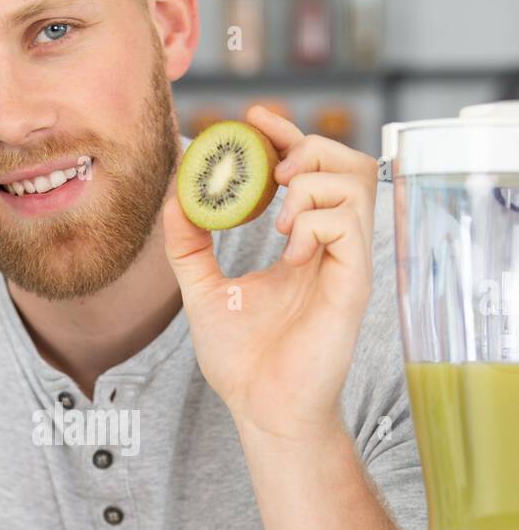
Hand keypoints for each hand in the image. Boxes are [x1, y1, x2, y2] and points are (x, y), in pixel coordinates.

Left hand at [163, 105, 376, 443]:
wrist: (261, 409)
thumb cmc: (243, 360)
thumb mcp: (201, 290)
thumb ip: (188, 244)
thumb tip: (174, 196)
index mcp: (304, 243)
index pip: (313, 169)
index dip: (288, 134)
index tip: (253, 119)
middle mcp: (333, 247)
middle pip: (349, 162)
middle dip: (308, 147)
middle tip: (271, 170)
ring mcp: (346, 263)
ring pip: (355, 182)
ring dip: (310, 184)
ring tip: (277, 219)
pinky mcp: (352, 284)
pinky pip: (347, 224)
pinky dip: (314, 221)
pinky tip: (290, 252)